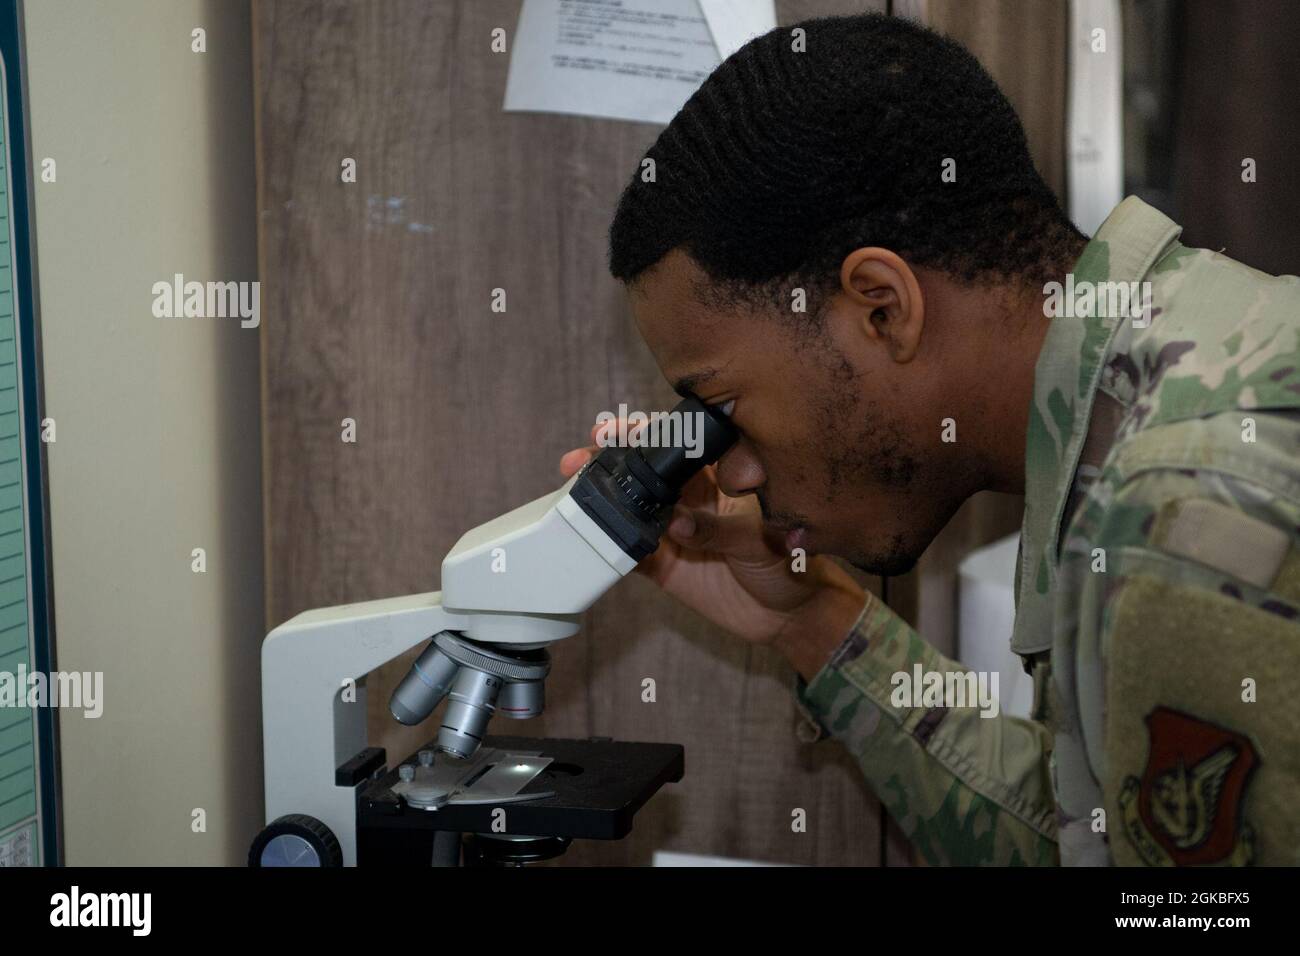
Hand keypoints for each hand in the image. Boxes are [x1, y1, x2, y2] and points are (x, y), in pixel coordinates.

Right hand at [560, 420, 864, 675]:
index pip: (679, 445)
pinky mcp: (664, 566)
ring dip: (602, 497)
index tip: (622, 430)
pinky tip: (587, 535)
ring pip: (631, 508)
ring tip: (573, 487)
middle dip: (611, 457)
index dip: (648, 433)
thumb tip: (677, 523)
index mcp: (719, 478)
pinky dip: (608, 546)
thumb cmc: (792, 564)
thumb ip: (719, 528)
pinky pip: (630, 553)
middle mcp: (691, 498)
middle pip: (644, 471)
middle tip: (585, 453)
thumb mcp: (762, 539)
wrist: (792, 617)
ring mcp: (674, 531)